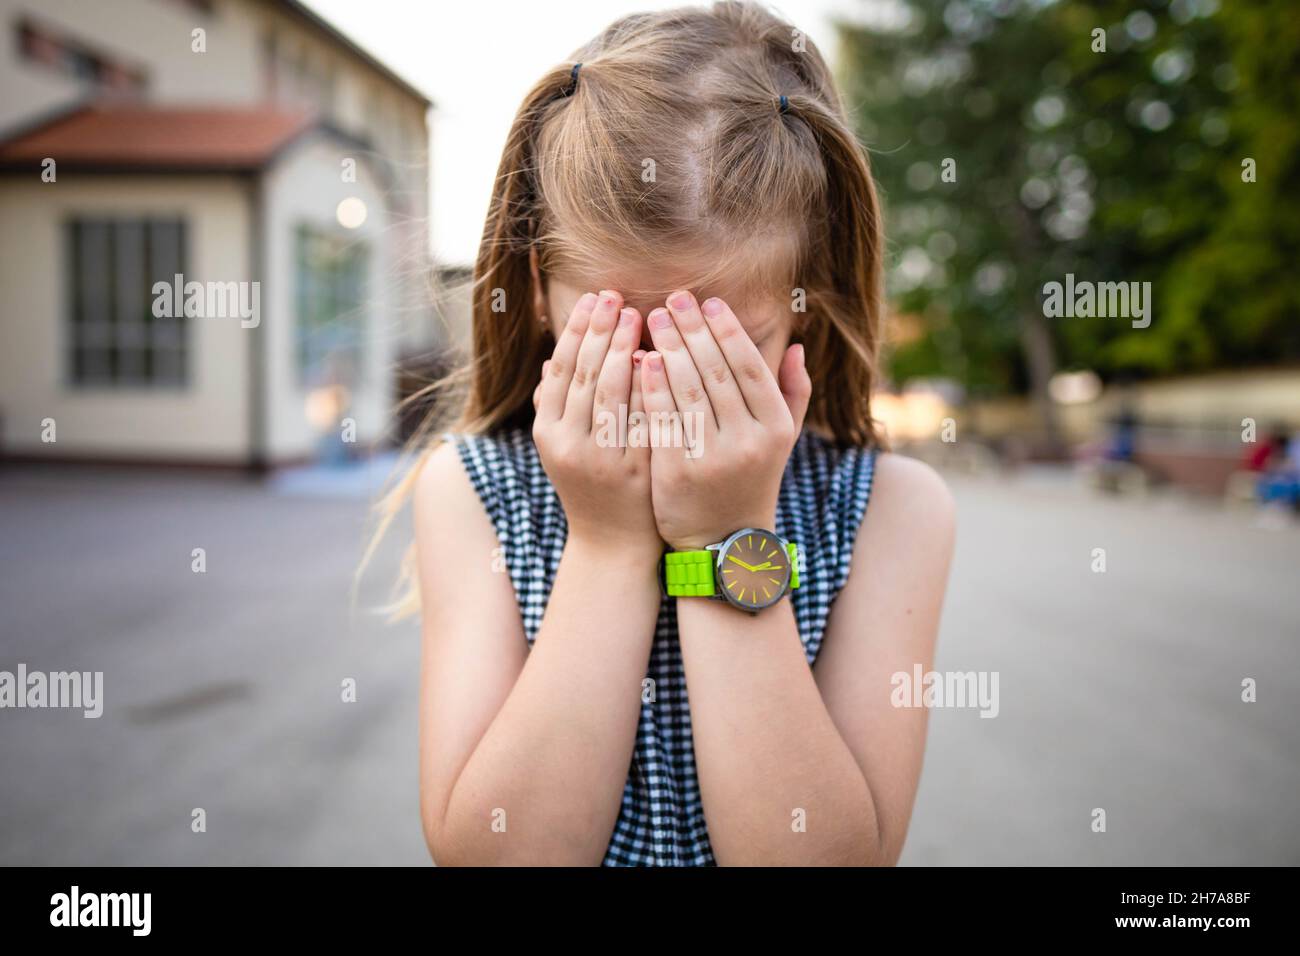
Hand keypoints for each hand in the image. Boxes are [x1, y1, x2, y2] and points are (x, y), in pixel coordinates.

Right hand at [533, 290, 658, 557]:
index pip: (561, 368)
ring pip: (610, 393)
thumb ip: (556, 406)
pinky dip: (647, 386)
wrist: (612, 543)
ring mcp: (600, 458)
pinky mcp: (633, 470)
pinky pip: (640, 418)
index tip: (593, 299)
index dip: (576, 330)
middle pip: (584, 374)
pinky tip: (658, 358)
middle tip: (616, 296)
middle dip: (600, 330)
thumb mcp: (564, 446)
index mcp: (547, 431)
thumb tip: (550, 362)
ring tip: (638, 316)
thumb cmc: (592, 486)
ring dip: (622, 350)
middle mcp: (568, 443)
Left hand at [639, 291, 810, 549]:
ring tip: (652, 319)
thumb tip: (795, 346)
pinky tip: (641, 360)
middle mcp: (748, 441)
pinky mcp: (678, 474)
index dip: (728, 331)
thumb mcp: (781, 441)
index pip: (750, 366)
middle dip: (693, 330)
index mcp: (775, 427)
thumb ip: (793, 393)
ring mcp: (712, 458)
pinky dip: (651, 387)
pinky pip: (662, 420)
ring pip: (687, 391)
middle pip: (716, 372)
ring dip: (669, 348)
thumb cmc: (750, 480)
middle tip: (673, 299)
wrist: (724, 542)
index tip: (709, 302)